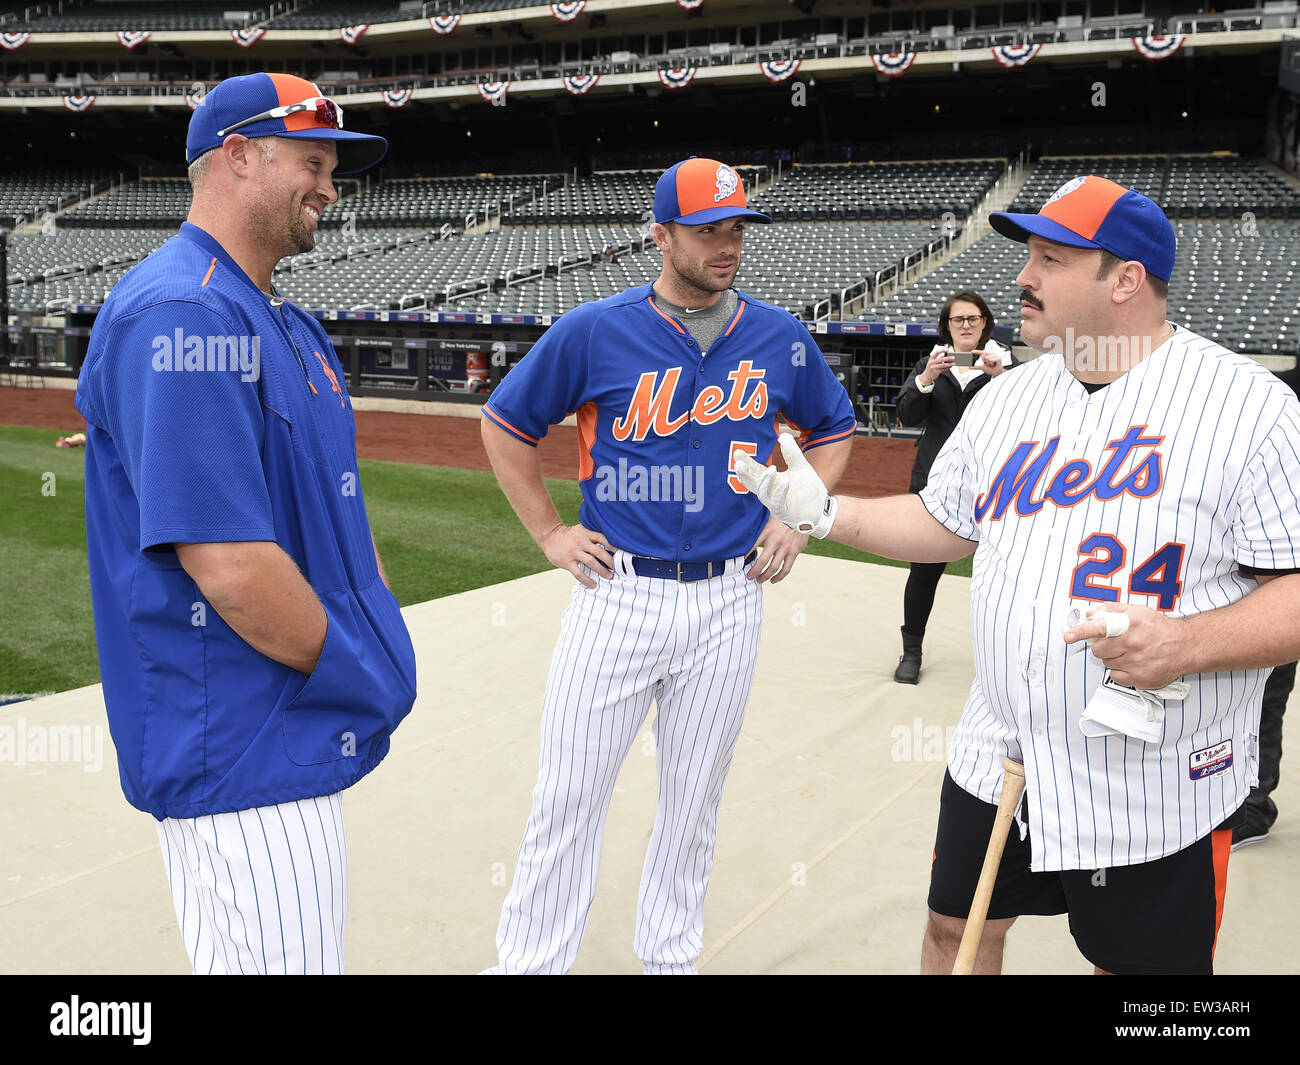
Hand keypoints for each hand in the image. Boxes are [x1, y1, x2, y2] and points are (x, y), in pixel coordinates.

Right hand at [539, 522, 614, 588]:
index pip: (603, 538)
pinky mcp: (567, 562)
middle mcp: (581, 542)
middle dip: (610, 561)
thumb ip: (593, 536)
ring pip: (591, 563)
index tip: (622, 554)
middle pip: (599, 552)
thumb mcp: (581, 530)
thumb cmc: (570, 536)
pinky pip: (579, 573)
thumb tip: (611, 545)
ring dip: (602, 571)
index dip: (613, 546)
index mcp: (586, 533)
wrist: (550, 536)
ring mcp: (574, 552)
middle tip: (618, 569)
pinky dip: (587, 580)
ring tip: (609, 576)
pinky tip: (593, 585)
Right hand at [732, 434, 836, 537]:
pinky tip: (784, 481)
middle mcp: (770, 492)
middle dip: (745, 475)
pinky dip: (780, 492)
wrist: (821, 509)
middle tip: (738, 465)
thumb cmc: (808, 489)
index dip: (746, 463)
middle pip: (753, 483)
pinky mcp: (785, 513)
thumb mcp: (800, 466)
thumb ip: (791, 452)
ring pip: (764, 493)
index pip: (755, 471)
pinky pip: (779, 503)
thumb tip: (783, 435)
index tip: (737, 453)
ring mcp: (776, 504)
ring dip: (765, 481)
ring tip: (771, 468)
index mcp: (772, 481)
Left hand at [746, 515, 809, 583]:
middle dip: (754, 571)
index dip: (744, 556)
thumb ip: (759, 526)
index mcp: (767, 531)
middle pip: (762, 561)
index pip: (751, 546)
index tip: (739, 562)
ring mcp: (786, 548)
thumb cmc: (783, 516)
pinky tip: (773, 580)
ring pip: (774, 568)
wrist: (802, 515)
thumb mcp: (768, 517)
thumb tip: (745, 530)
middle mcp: (776, 541)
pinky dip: (779, 577)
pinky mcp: (794, 552)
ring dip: (765, 576)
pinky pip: (786, 568)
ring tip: (759, 580)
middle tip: (749, 576)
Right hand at [919, 348, 953, 385]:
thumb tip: (946, 357)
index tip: (947, 350)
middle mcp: (932, 363)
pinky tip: (950, 367)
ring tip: (954, 363)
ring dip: (949, 364)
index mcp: (931, 359)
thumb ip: (938, 359)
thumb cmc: (931, 368)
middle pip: (942, 359)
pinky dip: (947, 368)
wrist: (926, 376)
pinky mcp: (936, 372)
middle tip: (953, 357)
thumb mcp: (932, 362)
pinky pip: (943, 369)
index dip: (942, 350)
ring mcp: (934, 367)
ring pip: (943, 365)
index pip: (937, 352)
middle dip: (948, 358)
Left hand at [974, 349, 1003, 376]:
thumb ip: (976, 367)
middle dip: (984, 361)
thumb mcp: (982, 367)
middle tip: (988, 364)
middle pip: (983, 355)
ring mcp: (995, 355)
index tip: (972, 351)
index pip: (981, 352)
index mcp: (987, 355)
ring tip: (992, 365)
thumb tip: (970, 367)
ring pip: (987, 358)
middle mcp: (991, 354)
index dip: (976, 351)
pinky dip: (991, 363)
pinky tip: (994, 364)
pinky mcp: (998, 357)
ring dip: (989, 363)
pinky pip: (991, 359)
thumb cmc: (991, 369)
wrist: (997, 373)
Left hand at [1062, 602, 1187, 689]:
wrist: (1186, 646)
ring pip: (1107, 663)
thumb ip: (1112, 610)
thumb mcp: (1138, 611)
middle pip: (1099, 650)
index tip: (1069, 636)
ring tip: (1130, 652)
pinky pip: (1117, 677)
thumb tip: (1091, 613)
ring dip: (1114, 658)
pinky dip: (1122, 671)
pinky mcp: (1140, 679)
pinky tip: (1134, 663)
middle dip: (1104, 646)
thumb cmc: (1161, 628)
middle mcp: (1132, 644)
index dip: (1081, 631)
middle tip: (1117, 643)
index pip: (1099, 627)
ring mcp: (1136, 663)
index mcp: (1129, 625)